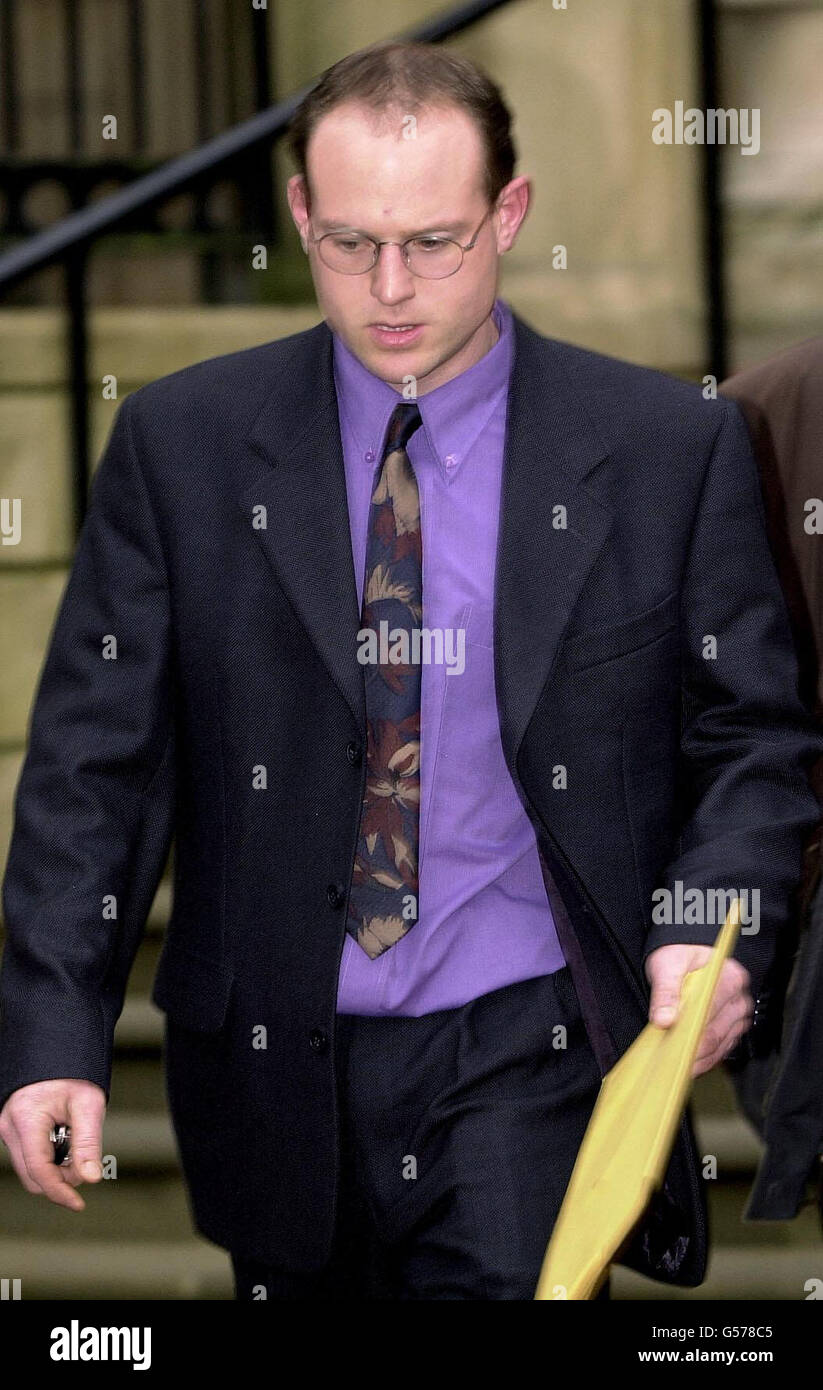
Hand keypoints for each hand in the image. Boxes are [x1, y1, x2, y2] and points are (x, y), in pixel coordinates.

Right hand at [0, 1079, 105, 1210]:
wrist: (57, 1047)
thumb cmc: (73, 1072)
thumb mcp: (89, 1104)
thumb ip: (89, 1143)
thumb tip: (91, 1179)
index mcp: (25, 1119)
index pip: (39, 1171)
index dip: (60, 1192)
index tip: (79, 1204)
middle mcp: (9, 1127)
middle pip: (32, 1176)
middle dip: (61, 1177)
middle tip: (85, 1157)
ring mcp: (7, 1128)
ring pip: (30, 1167)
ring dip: (56, 1165)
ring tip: (74, 1135)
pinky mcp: (12, 1129)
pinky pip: (29, 1154)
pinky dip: (50, 1154)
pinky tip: (64, 1134)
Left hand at [644, 944, 753, 1077]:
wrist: (686, 954)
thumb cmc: (679, 956)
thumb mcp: (667, 965)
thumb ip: (665, 992)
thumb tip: (664, 1019)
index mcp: (729, 977)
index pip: (711, 1011)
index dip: (690, 1032)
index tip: (673, 1047)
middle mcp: (739, 998)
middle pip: (716, 1033)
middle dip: (691, 1050)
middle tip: (668, 1062)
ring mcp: (738, 1016)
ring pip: (720, 1046)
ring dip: (698, 1059)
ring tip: (675, 1066)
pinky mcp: (733, 1028)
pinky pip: (721, 1050)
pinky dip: (705, 1059)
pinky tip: (689, 1063)